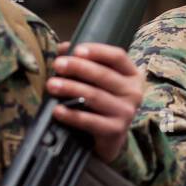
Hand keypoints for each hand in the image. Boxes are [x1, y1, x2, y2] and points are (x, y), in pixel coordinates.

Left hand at [50, 42, 144, 160]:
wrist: (110, 138)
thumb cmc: (102, 103)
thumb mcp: (99, 82)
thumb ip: (85, 62)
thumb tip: (63, 48)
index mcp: (132, 75)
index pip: (118, 57)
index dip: (97, 51)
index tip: (77, 50)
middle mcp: (133, 92)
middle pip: (104, 75)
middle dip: (78, 68)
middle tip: (58, 65)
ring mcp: (126, 112)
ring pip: (95, 96)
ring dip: (71, 88)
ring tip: (52, 85)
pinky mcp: (115, 130)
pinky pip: (90, 121)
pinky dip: (72, 115)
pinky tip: (58, 110)